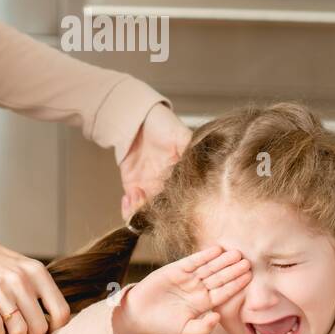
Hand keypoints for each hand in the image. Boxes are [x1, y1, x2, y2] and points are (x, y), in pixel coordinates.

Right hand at [0, 230, 69, 333]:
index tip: (45, 332)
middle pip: (40, 328)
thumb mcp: (24, 268)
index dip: (55, 330)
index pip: (61, 313)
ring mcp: (0, 288)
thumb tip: (55, 323)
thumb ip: (40, 290)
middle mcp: (21, 279)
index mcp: (37, 272)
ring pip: (19, 332)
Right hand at [113, 246, 251, 333]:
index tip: (249, 277)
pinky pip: (193, 261)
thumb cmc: (163, 325)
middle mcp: (198, 288)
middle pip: (220, 277)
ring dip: (223, 260)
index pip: (224, 292)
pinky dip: (204, 255)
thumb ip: (203, 328)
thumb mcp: (185, 331)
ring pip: (209, 267)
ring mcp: (188, 278)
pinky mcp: (175, 269)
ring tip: (236, 253)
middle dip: (233, 270)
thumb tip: (218, 317)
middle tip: (248, 261)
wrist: (138, 315)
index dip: (236, 284)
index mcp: (203, 303)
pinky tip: (217, 250)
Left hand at [118, 103, 191, 220]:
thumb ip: (193, 154)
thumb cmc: (164, 125)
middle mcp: (168, 188)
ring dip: (140, 212)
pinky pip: (131, 209)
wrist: (139, 118)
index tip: (170, 204)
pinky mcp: (133, 188)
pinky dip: (128, 210)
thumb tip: (206, 169)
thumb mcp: (182, 137)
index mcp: (182, 178)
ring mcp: (150, 190)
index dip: (177, 209)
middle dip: (157, 215)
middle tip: (150, 202)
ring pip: (147, 215)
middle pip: (165, 213)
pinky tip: (128, 197)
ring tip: (138, 196)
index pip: (184, 202)